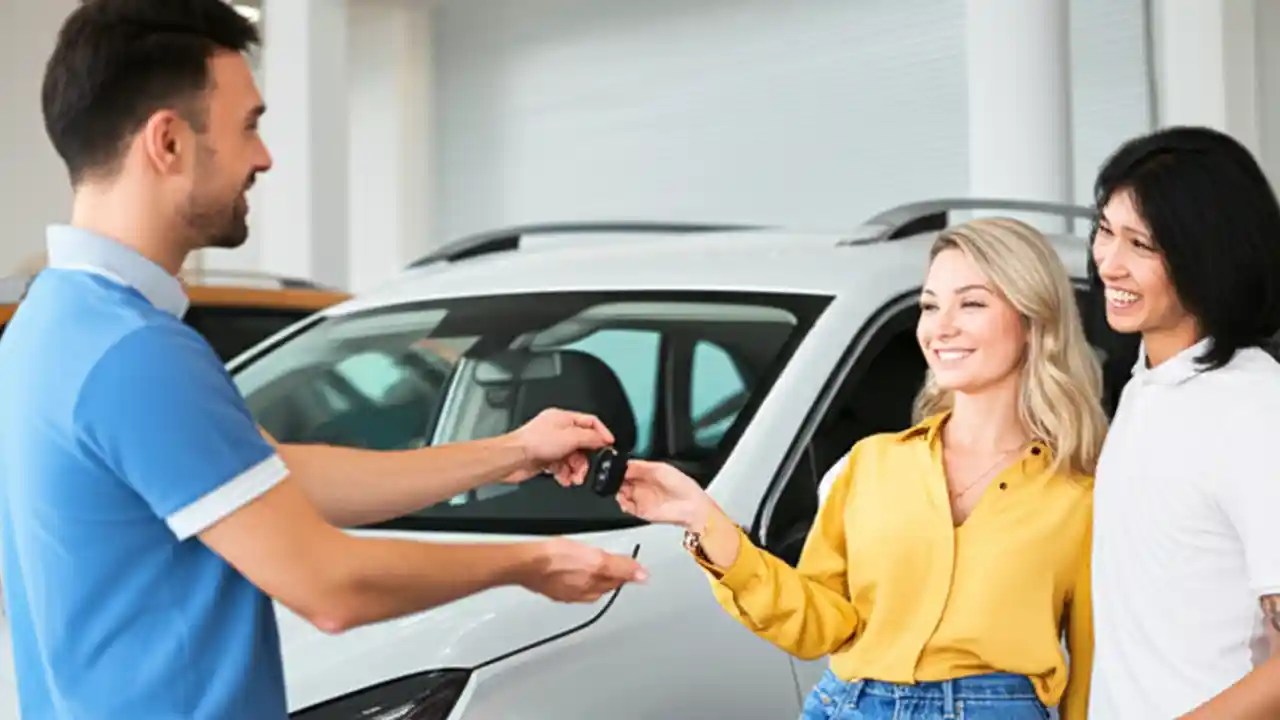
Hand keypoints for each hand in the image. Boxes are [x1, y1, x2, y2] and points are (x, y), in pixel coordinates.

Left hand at [504, 408, 614, 486]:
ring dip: (576, 470)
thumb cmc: (533, 442)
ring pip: (572, 458)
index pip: (590, 422)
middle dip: (586, 459)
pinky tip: (563, 478)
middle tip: (586, 469)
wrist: (514, 458)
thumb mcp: (570, 437)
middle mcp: (557, 430)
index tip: (608, 445)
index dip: (601, 433)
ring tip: (574, 478)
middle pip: (582, 444)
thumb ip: (589, 437)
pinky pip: (562, 467)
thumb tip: (602, 438)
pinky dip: (565, 474)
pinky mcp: (545, 458)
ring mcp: (551, 445)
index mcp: (563, 418)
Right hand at [518, 537, 647, 602]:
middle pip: (604, 584)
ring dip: (594, 573)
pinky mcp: (551, 584)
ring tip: (596, 563)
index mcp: (594, 588)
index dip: (626, 570)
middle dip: (612, 574)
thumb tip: (643, 576)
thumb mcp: (596, 559)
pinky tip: (573, 567)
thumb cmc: (555, 559)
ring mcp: (565, 590)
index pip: (618, 581)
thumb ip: (620, 567)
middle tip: (617, 562)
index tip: (630, 563)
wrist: (525, 562)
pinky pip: (570, 580)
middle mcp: (581, 593)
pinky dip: (576, 573)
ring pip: (587, 582)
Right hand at [616, 459, 709, 529]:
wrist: (690, 507)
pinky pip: (625, 506)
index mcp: (647, 473)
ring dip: (617, 489)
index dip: (621, 467)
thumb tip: (625, 465)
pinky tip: (624, 497)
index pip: (628, 468)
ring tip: (619, 486)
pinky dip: (621, 502)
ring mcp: (640, 498)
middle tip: (615, 476)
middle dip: (616, 478)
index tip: (616, 466)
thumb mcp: (660, 468)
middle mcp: (642, 485)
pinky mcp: (640, 511)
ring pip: (621, 493)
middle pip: (621, 480)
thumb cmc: (683, 487)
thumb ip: (640, 466)